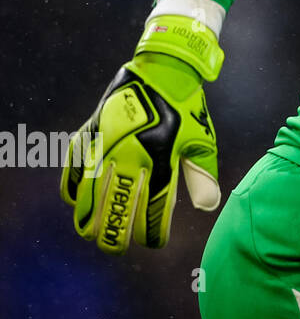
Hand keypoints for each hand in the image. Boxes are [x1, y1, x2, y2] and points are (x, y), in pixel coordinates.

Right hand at [61, 17, 223, 253]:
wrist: (163, 70)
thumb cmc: (186, 109)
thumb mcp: (202, 141)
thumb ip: (202, 176)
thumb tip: (207, 207)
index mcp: (158, 160)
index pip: (150, 209)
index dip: (150, 232)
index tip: (153, 243)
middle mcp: (128, 156)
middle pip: (113, 208)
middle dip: (112, 235)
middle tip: (114, 248)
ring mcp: (104, 145)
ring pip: (89, 194)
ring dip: (88, 218)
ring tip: (91, 234)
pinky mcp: (90, 133)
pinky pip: (73, 166)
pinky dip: (72, 187)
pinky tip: (75, 202)